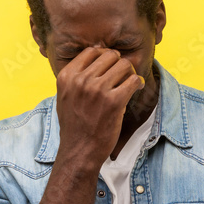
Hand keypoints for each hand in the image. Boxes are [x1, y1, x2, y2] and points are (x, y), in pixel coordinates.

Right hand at [55, 47, 144, 169]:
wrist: (79, 151)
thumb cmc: (74, 126)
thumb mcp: (65, 97)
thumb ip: (76, 77)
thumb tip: (96, 54)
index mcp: (67, 77)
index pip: (91, 51)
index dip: (104, 57)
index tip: (111, 67)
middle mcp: (81, 80)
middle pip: (110, 56)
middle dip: (119, 64)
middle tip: (123, 77)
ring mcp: (97, 90)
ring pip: (124, 65)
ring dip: (130, 73)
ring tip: (130, 83)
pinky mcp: (114, 102)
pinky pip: (134, 80)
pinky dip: (138, 83)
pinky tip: (137, 89)